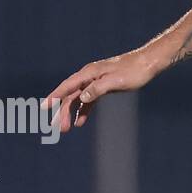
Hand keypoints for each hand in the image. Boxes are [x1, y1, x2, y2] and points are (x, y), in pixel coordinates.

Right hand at [42, 51, 158, 133]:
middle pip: (71, 95)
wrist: (147, 63)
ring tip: (67, 129)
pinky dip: (84, 110)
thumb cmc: (133, 71)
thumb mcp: (116, 81)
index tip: (44, 107)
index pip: (68, 86)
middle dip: (63, 112)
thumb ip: (98, 89)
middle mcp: (89, 76)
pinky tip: (81, 121)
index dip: (55, 96)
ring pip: (78, 99)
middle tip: (60, 129)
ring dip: (72, 113)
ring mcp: (95, 81)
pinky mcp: (103, 86)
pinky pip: (89, 100)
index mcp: (89, 73)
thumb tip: (82, 97)